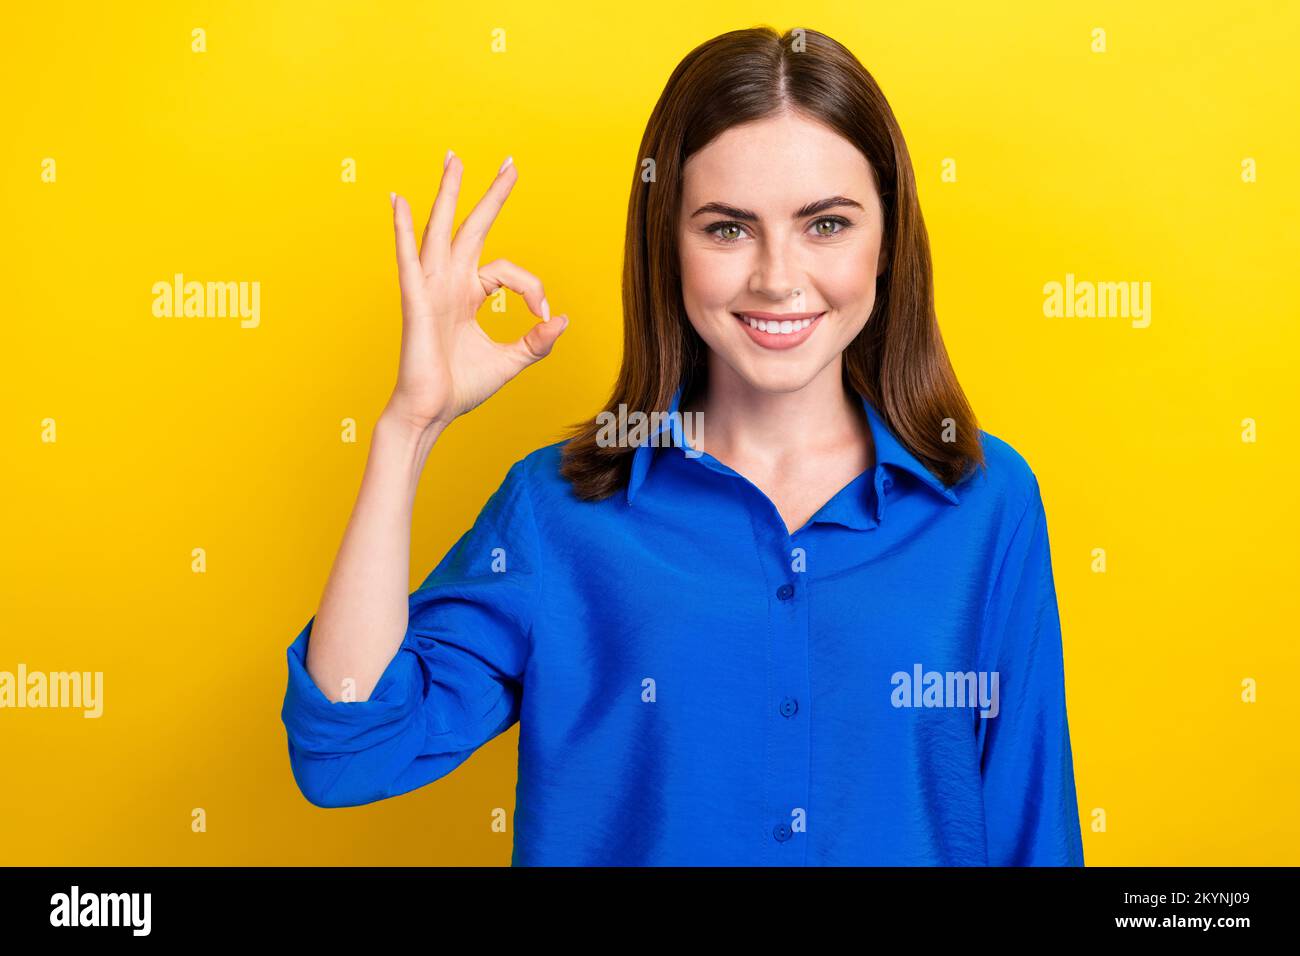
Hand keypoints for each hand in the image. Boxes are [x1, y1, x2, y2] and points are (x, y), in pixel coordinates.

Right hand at [384, 152, 567, 433]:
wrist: (431, 412)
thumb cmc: (461, 388)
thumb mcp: (510, 360)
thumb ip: (537, 341)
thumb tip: (561, 319)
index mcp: (469, 295)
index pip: (507, 271)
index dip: (532, 286)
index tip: (543, 313)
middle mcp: (450, 284)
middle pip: (473, 228)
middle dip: (491, 195)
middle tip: (510, 162)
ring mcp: (431, 288)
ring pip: (441, 230)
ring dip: (448, 194)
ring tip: (454, 160)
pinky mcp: (415, 300)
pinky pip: (408, 259)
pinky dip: (402, 230)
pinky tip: (397, 201)